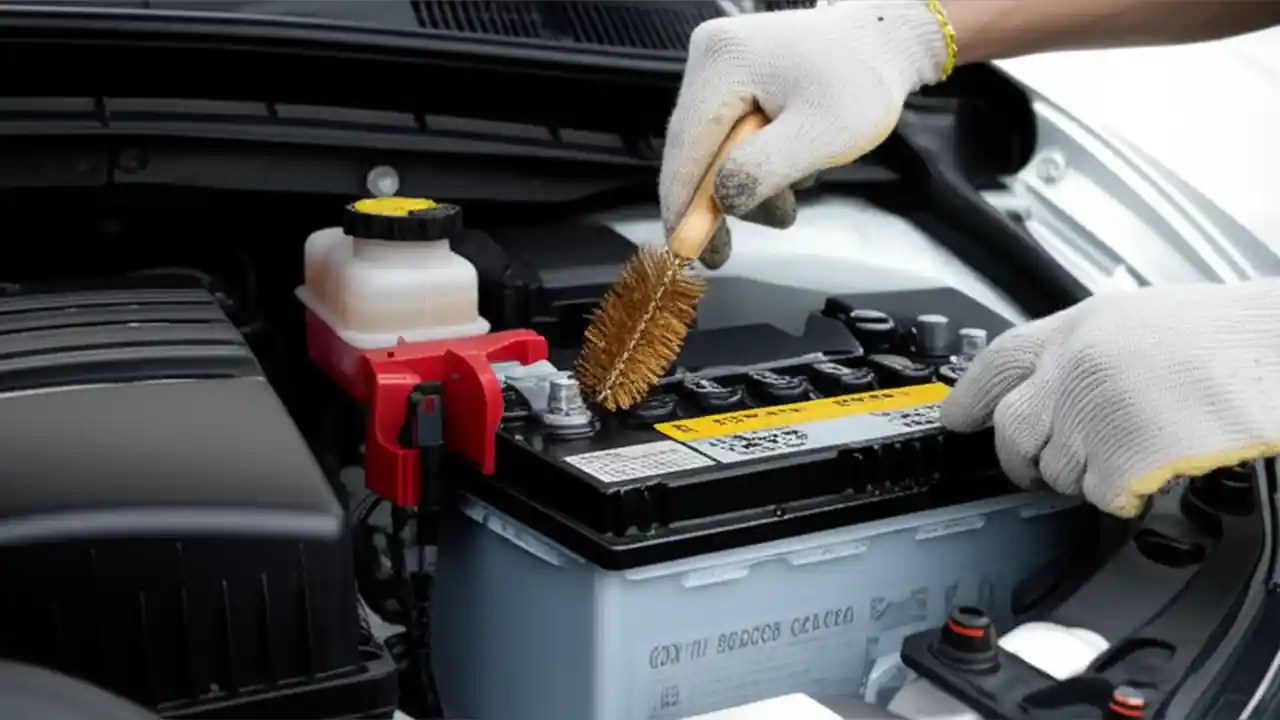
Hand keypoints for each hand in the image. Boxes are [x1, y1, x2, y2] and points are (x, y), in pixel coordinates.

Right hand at [660, 1, 952, 267]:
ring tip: (794, 187)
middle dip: (717, 200)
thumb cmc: (862, 81)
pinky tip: (789, 164)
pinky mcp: (732, 79)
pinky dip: (753, 163)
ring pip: (711, 149)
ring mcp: (719, 66)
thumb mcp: (822, 134)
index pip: (686, 147)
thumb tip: (721, 200)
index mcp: (723, 61)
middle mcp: (710, 57)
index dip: (681, 205)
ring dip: (746, 183)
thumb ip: (764, 169)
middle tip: (723, 253)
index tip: (682, 254)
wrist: (885, 42)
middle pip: (692, 151)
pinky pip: (727, 137)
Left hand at [940, 280, 1279, 516]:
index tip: (956, 418)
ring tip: (1122, 458)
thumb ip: (1084, 349)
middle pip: (1012, 430)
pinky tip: (1145, 478)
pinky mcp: (1120, 457)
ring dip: (1080, 477)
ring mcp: (1092, 415)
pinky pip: (1098, 495)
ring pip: (1054, 469)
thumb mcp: (1137, 318)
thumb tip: (1049, 381)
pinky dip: (1118, 497)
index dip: (969, 396)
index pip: (997, 363)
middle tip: (1032, 470)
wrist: (1277, 352)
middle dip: (1019, 460)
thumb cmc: (1227, 337)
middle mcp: (1073, 369)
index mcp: (1076, 328)